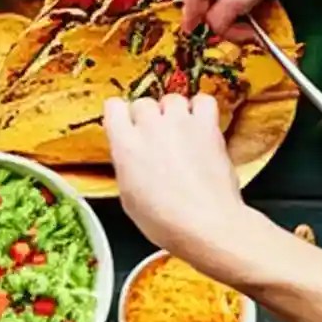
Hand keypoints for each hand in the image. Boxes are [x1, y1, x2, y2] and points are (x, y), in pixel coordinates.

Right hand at [104, 95, 251, 258]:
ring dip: (172, 112)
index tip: (123, 125)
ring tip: (177, 130)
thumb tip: (129, 155)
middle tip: (152, 137)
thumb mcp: (127, 196)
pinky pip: (203, 101)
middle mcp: (150, 127)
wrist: (204, 223)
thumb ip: (126, 165)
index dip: (119, 116)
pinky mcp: (207, 126)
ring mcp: (180, 123)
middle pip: (143, 103)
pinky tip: (197, 123)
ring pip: (171, 99)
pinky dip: (199, 108)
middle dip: (146, 117)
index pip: (113, 107)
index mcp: (124, 145)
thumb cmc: (164, 219)